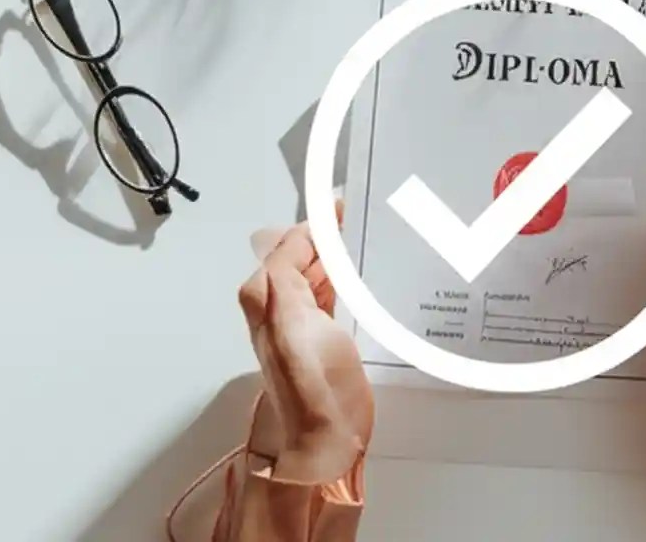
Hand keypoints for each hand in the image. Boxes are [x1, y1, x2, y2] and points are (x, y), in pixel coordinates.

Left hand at [238, 201, 373, 483]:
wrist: (325, 440)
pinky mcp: (323, 333)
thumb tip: (283, 238)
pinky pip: (335, 291)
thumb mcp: (293, 328)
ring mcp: (300, 318)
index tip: (353, 204)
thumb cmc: (312, 390)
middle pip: (307, 252)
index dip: (322, 221)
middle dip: (335, 234)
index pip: (293, 241)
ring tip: (378, 239)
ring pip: (322, 270)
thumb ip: (283, 281)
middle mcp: (278, 303)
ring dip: (345, 254)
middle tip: (374, 218)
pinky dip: (351, 278)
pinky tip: (372, 274)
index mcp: (267, 294)